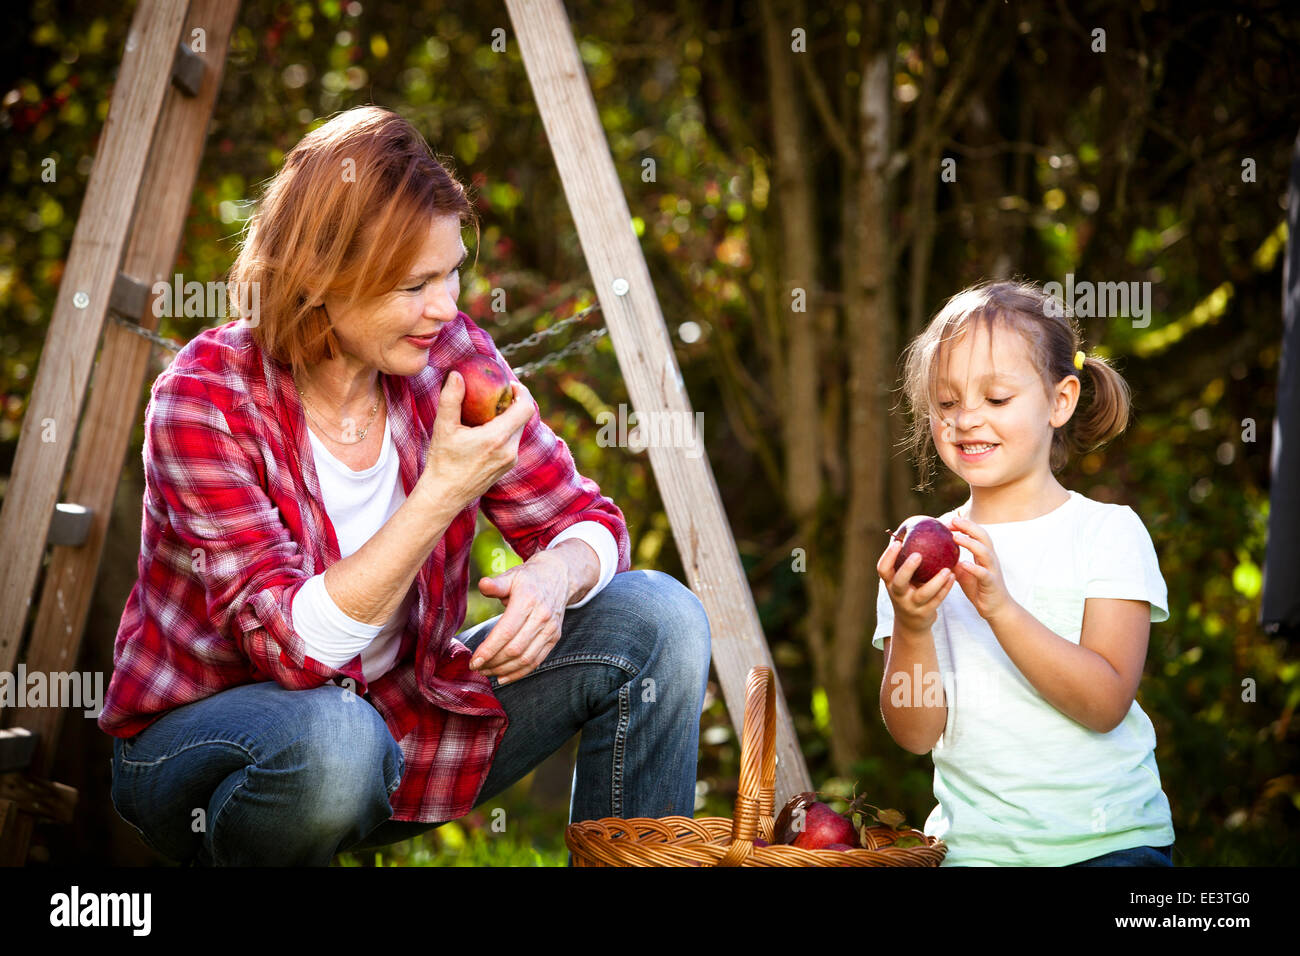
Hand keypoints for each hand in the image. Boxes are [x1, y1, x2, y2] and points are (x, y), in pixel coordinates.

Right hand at [415, 370, 533, 512]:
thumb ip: (451, 398)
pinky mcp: (507, 467)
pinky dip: (505, 432)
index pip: (526, 408)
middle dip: (513, 403)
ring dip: (508, 418)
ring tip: (489, 411)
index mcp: (498, 438)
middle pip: (523, 418)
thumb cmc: (443, 462)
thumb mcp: (444, 428)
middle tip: (496, 394)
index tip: (509, 385)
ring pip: (518, 431)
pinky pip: (513, 443)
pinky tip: (486, 431)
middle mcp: (510, 450)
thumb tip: (457, 374)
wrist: (445, 495)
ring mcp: (511, 461)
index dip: (522, 392)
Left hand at [469, 550, 570, 683]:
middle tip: (476, 667)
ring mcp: (550, 629)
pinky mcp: (554, 638)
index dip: (489, 649)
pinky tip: (502, 677)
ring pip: (526, 659)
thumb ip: (496, 584)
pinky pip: (536, 661)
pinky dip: (519, 673)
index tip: (474, 660)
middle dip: (493, 662)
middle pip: (515, 649)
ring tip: (486, 672)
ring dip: (503, 670)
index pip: (506, 631)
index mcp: (528, 600)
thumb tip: (482, 584)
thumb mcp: (511, 576)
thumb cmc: (528, 579)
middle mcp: (542, 616)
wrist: (559, 577)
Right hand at [877, 534, 955, 634]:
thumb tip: (909, 528)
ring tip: (946, 569)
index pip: (883, 569)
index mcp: (889, 582)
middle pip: (899, 582)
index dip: (888, 556)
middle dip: (907, 569)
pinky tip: (953, 576)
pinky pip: (937, 600)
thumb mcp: (902, 578)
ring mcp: (911, 605)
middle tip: (918, 555)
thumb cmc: (908, 590)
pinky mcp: (925, 613)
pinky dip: (945, 588)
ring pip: (923, 594)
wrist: (911, 623)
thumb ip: (905, 558)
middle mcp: (897, 594)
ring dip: (936, 581)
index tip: (897, 543)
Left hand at [947, 515, 1013, 622]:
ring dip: (970, 543)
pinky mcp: (992, 583)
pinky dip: (974, 568)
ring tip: (955, 538)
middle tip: (953, 521)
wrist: (996, 608)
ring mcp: (992, 570)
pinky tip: (964, 564)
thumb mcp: (963, 572)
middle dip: (969, 527)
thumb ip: (953, 561)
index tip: (949, 521)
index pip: (976, 533)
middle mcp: (990, 559)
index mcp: (984, 554)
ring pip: (985, 552)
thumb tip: (933, 552)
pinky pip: (984, 574)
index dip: (964, 525)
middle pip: (983, 536)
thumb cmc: (979, 588)